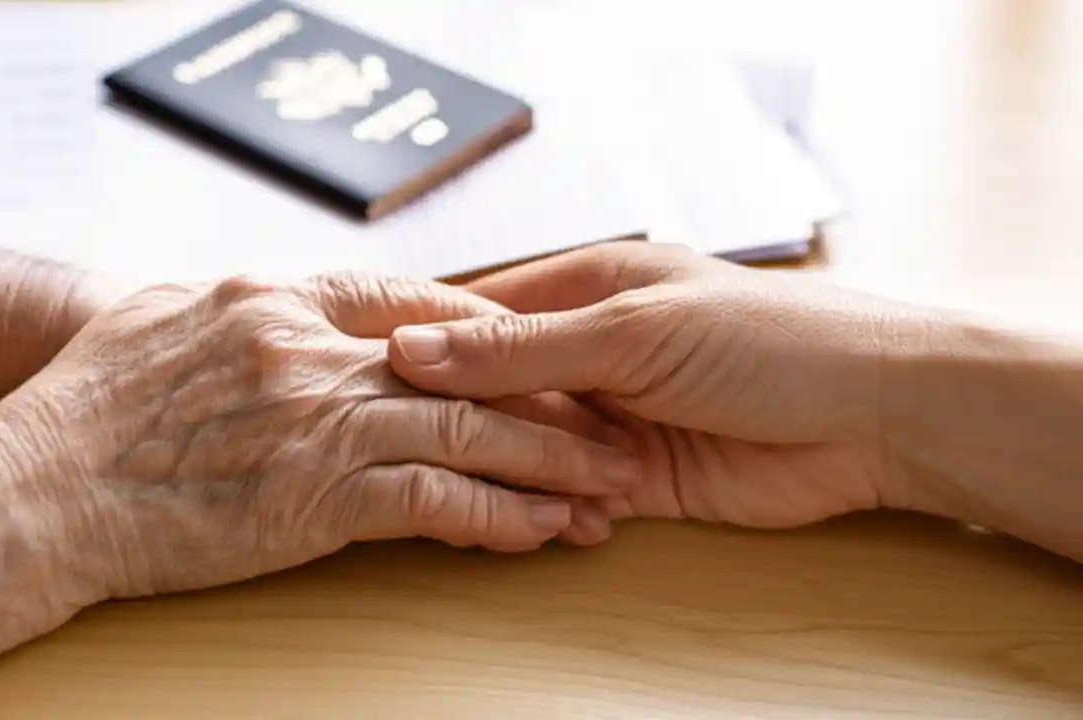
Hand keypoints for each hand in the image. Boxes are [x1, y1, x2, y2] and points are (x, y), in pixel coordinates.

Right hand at [0, 270, 644, 715]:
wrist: (37, 491)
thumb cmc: (85, 412)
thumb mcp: (161, 320)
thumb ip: (245, 312)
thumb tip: (290, 314)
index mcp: (276, 296)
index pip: (415, 300)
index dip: (488, 327)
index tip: (537, 352)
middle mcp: (313, 347)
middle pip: (466, 367)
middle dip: (548, 399)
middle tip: (608, 424)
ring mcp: (322, 417)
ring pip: (472, 432)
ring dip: (550, 463)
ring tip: (607, 487)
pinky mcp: (321, 495)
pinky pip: (438, 502)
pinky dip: (499, 517)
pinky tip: (542, 532)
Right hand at [388, 243, 928, 542]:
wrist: (873, 415)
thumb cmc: (769, 341)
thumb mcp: (631, 333)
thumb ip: (521, 350)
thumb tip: (411, 347)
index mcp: (588, 289)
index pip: (482, 317)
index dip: (430, 349)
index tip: (373, 383)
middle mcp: (593, 351)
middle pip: (498, 389)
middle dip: (467, 423)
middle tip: (414, 453)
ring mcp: (614, 416)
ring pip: (529, 446)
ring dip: (512, 472)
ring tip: (478, 496)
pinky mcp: (638, 477)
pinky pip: (572, 493)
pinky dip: (556, 508)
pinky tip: (546, 521)